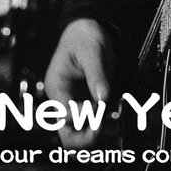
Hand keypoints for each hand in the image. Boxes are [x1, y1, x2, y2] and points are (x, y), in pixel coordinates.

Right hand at [44, 18, 115, 147]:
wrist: (89, 32)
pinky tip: (113, 120)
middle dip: (86, 138)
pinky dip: (102, 129)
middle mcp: (63, 102)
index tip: (100, 104)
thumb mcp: (91, 51)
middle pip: (67, 136)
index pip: (66, 114)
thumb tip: (103, 99)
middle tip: (104, 126)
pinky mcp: (87, 108)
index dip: (84, 115)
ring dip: (95, 137)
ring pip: (79, 137)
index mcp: (57, 87)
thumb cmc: (85, 38)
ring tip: (111, 124)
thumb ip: (96, 75)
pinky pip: (91, 127)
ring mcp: (74, 106)